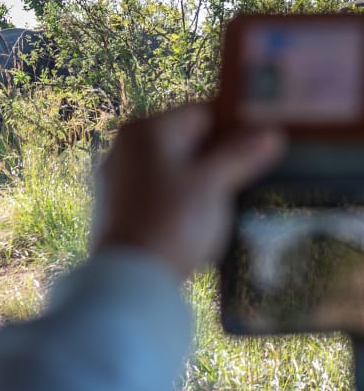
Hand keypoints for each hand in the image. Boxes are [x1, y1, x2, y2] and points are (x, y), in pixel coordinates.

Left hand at [93, 103, 283, 277]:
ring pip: (177, 167)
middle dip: (223, 155)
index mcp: (145, 129)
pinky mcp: (120, 206)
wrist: (131, 277)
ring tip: (236, 198)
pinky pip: (163, 191)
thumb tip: (268, 133)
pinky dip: (186, 198)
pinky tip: (206, 217)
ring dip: (207, 179)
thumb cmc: (172, 221)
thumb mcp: (212, 184)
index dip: (238, 126)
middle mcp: (126, 146)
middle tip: (259, 172)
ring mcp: (120, 177)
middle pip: (188, 140)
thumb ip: (239, 154)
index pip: (202, 113)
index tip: (269, 143)